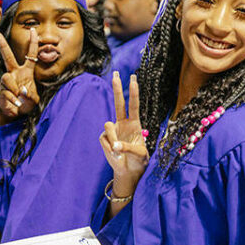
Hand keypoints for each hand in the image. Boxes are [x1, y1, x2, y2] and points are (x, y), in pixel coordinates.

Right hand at [0, 29, 39, 121]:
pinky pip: (4, 90)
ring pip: (6, 77)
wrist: (15, 113)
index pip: (30, 54)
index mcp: (26, 71)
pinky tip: (15, 103)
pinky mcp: (0, 89)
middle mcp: (15, 73)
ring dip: (13, 88)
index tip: (33, 30)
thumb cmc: (26, 104)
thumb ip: (31, 96)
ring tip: (18, 98)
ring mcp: (6, 81)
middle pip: (7, 56)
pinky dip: (11, 98)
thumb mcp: (34, 100)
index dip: (33, 42)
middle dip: (2, 44)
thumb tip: (23, 90)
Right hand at [98, 72, 147, 201]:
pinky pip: (104, 139)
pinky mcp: (104, 138)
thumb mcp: (140, 155)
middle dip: (117, 88)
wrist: (129, 171)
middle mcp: (123, 123)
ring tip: (119, 151)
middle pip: (119, 103)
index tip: (133, 79)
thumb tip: (115, 144)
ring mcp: (113, 130)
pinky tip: (115, 154)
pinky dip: (110, 148)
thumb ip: (129, 148)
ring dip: (113, 137)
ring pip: (108, 126)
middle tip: (115, 73)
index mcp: (135, 123)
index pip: (133, 105)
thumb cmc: (138, 161)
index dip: (133, 92)